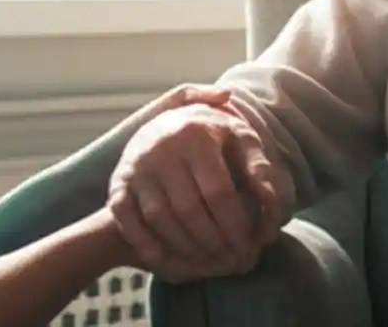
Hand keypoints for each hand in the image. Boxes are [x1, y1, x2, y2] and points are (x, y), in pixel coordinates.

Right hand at [108, 97, 284, 283]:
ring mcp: (136, 167)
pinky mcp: (118, 184)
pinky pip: (128, 222)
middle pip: (189, 210)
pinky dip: (147, 246)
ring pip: (160, 219)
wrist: (162, 125)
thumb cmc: (211, 136)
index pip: (218, 191)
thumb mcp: (238, 137)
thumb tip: (269, 197)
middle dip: (214, 241)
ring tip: (210, 261)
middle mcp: (161, 148)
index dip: (235, 223)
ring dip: (186, 248)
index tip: (250, 244)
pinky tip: (169, 263)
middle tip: (233, 259)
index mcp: (195, 134)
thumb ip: (258, 164)